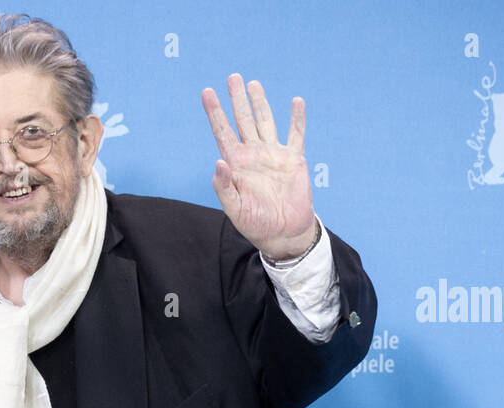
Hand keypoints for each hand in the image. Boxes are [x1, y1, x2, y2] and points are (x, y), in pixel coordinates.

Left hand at [201, 75, 316, 260]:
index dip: (215, 113)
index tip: (207, 92)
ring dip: (260, 103)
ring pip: (266, 121)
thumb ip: (225, 188)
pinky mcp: (294, 160)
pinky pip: (296, 135)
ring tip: (253, 84)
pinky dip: (297, 119)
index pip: (223, 132)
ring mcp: (274, 155)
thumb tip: (220, 162)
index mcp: (237, 164)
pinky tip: (296, 102)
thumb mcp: (235, 210)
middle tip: (232, 77)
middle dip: (237, 99)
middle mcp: (254, 155)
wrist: (283, 233)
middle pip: (243, 120)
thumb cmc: (256, 225)